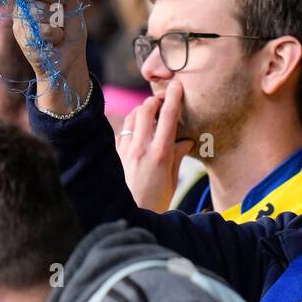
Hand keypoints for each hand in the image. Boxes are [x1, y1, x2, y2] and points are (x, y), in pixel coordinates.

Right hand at [11, 0, 89, 114]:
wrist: (69, 60)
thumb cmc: (71, 33)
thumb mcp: (72, 6)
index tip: (62, 3)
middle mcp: (25, 4)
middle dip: (55, 7)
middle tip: (60, 21)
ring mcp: (21, 19)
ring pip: (37, 9)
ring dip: (55, 22)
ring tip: (57, 32)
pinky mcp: (20, 34)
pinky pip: (39, 26)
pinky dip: (53, 34)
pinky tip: (53, 41)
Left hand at [115, 81, 195, 210]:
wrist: (129, 216)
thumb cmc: (156, 202)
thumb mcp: (172, 180)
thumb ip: (178, 156)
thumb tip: (186, 140)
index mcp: (160, 154)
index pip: (168, 116)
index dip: (173, 97)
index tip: (177, 85)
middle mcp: (141, 148)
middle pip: (146, 110)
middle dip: (155, 99)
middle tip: (164, 98)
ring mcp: (126, 150)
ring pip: (132, 117)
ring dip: (142, 110)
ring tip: (151, 112)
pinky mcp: (116, 155)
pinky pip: (123, 130)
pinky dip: (132, 125)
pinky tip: (138, 130)